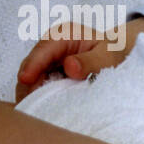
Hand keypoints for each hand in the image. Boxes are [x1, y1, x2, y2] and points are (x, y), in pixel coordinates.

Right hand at [14, 15, 143, 102]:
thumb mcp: (108, 54)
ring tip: (38, 110)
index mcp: (63, 34)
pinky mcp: (48, 73)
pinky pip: (39, 86)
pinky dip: (42, 96)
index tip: (26, 81)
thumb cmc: (114, 52)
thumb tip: (70, 67)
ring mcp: (47, 60)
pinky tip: (45, 109)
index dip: (32, 66)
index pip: (42, 50)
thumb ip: (91, 61)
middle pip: (31, 66)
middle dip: (29, 84)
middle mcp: (50, 46)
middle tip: (32, 104)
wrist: (117, 55)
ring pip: (32, 78)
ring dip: (35, 93)